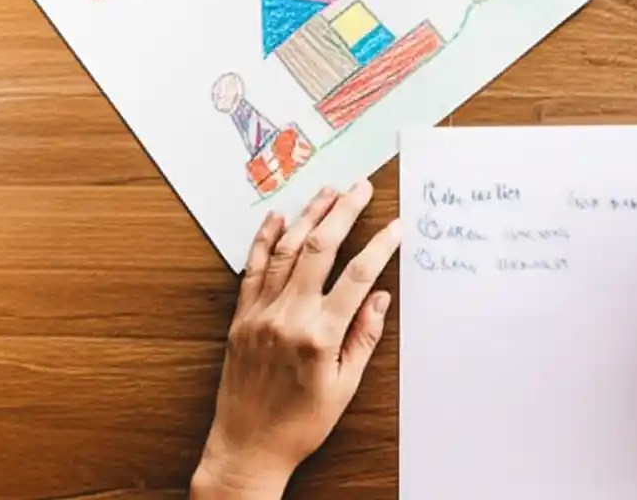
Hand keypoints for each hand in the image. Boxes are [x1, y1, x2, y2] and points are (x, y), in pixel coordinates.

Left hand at [192, 181, 399, 498]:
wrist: (247, 447)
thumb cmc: (301, 424)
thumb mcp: (345, 386)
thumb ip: (363, 337)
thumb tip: (381, 297)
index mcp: (319, 336)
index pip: (358, 276)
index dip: (380, 246)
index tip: (396, 226)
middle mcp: (287, 317)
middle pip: (320, 249)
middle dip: (343, 212)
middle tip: (360, 187)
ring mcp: (260, 314)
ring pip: (286, 251)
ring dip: (308, 217)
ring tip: (327, 192)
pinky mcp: (240, 317)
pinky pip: (253, 268)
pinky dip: (265, 239)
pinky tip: (279, 217)